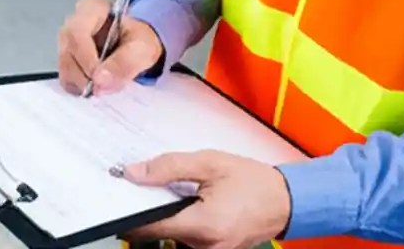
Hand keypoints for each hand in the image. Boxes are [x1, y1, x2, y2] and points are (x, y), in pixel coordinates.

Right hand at [57, 0, 162, 95]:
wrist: (137, 46)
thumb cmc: (138, 39)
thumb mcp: (142, 48)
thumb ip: (124, 62)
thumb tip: (100, 80)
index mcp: (91, 9)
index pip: (77, 32)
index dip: (86, 58)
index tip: (99, 78)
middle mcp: (72, 23)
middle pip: (67, 52)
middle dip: (85, 76)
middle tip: (103, 87)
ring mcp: (66, 42)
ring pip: (64, 68)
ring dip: (83, 84)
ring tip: (104, 86)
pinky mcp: (65, 61)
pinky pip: (65, 79)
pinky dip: (80, 88)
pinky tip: (96, 85)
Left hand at [120, 150, 290, 248]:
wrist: (286, 201)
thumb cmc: (254, 182)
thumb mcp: (210, 164)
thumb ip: (169, 167)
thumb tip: (136, 173)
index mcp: (203, 225)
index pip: (149, 227)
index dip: (129, 211)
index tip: (118, 197)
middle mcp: (204, 247)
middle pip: (158, 232)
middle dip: (148, 210)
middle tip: (147, 186)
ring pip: (170, 235)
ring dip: (166, 215)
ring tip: (177, 192)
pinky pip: (185, 238)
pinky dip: (180, 222)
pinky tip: (189, 204)